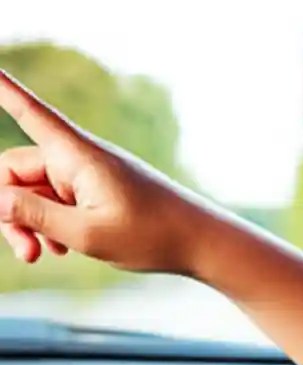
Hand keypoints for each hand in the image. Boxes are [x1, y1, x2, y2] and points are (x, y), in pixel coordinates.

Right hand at [0, 69, 207, 273]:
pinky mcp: (96, 192)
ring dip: (30, 223)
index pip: (30, 113)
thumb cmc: (153, 236)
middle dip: (9, 211)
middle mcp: (79, 159)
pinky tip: (61, 249)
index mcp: (78, 156)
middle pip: (15, 171)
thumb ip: (35, 216)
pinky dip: (51, 224)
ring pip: (33, 192)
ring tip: (40, 256)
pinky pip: (56, 202)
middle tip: (26, 254)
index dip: (5, 89)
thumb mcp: (87, 233)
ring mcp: (87, 175)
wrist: (202, 243)